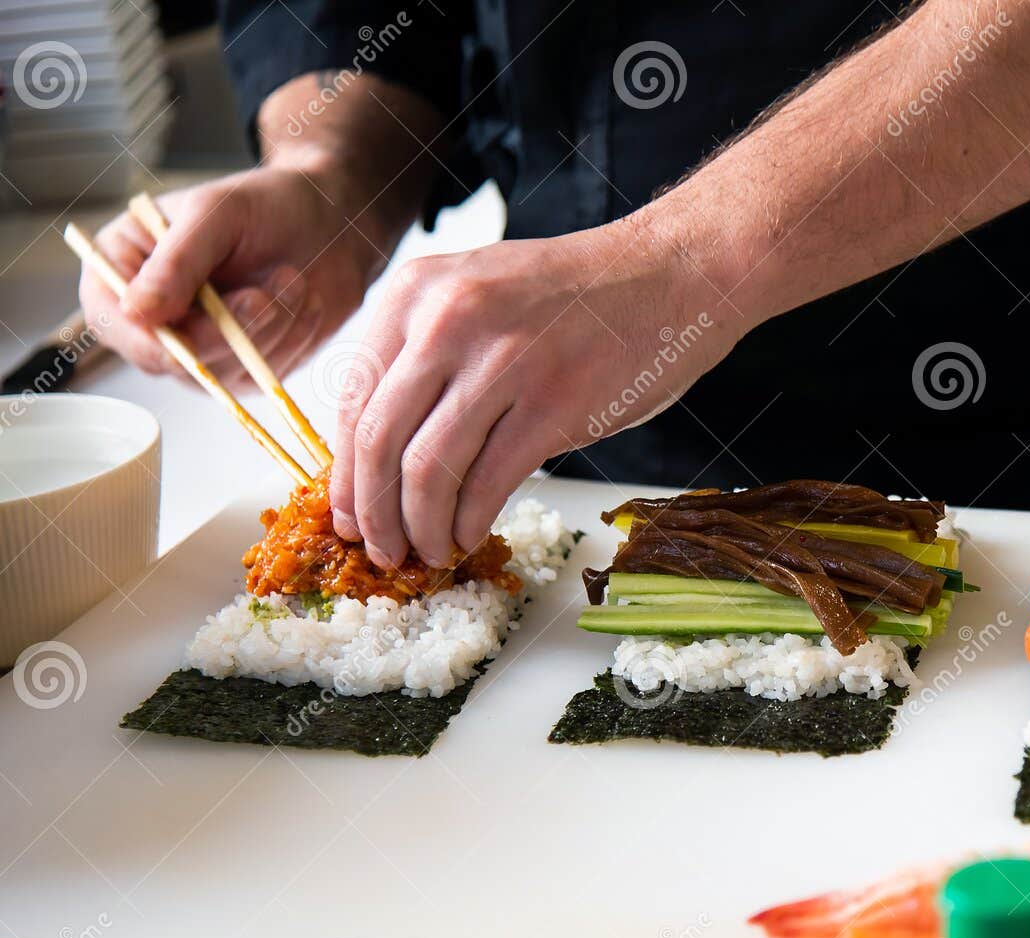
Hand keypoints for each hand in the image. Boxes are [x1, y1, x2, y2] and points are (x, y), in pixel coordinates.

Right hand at [79, 163, 380, 382]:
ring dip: (268, 329)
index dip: (148, 339)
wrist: (329, 223)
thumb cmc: (266, 205)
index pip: (112, 321)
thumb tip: (135, 311)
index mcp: (124, 267)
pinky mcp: (243, 367)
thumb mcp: (217, 214)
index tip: (192, 330)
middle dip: (226, 332)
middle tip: (264, 295)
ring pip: (221, 373)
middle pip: (170, 359)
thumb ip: (177, 261)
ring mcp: (199, 347)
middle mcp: (154, 316)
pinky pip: (260, 376)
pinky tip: (304, 302)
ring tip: (292, 279)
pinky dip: (291, 340)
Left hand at [330, 215, 744, 568]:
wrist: (668, 275)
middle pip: (377, 441)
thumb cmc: (574, 296)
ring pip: (426, 471)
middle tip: (378, 550)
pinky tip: (468, 535)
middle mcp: (448, 321)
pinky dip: (467, 523)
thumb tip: (381, 451)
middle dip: (371, 514)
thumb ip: (424, 351)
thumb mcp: (477, 293)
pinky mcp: (554, 404)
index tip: (347, 514)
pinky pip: (487, 483)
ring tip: (428, 552)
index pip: (349, 399)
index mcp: (415, 292)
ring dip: (419, 529)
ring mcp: (503, 362)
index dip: (343, 473)